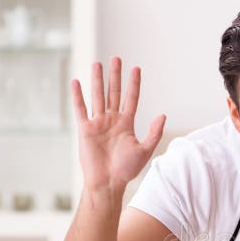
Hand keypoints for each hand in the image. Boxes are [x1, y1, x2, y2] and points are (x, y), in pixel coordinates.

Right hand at [71, 57, 165, 190]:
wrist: (108, 182)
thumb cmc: (127, 170)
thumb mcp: (145, 150)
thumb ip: (154, 132)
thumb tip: (163, 114)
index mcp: (126, 123)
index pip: (131, 98)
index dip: (134, 84)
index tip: (136, 68)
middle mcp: (112, 120)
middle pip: (114, 93)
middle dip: (115, 76)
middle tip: (117, 58)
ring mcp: (98, 123)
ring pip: (98, 97)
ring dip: (98, 80)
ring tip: (98, 64)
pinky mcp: (85, 129)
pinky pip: (81, 109)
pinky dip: (78, 96)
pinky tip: (77, 82)